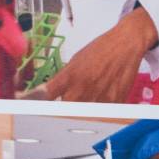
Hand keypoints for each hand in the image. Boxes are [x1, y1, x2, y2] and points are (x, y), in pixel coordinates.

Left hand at [24, 6, 156, 103]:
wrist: (125, 44)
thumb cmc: (99, 49)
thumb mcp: (75, 60)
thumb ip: (64, 78)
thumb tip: (52, 91)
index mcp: (70, 75)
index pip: (48, 94)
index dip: (38, 100)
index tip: (33, 103)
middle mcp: (83, 87)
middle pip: (66, 108)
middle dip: (61, 109)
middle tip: (62, 105)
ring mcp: (100, 96)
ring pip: (84, 114)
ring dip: (80, 111)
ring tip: (83, 102)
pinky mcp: (116, 101)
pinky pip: (102, 113)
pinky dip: (98, 111)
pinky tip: (99, 101)